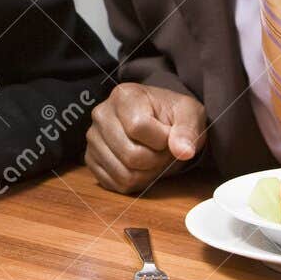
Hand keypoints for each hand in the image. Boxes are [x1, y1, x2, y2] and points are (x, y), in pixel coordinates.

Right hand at [85, 82, 205, 193]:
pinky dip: (135, 182)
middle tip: (164, 150)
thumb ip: (188, 131)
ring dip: (148, 173)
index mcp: (124, 95)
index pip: (138, 127)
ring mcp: (93, 138)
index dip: (162, 139)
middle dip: (157, 160)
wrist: (157, 120)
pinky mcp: (91, 159)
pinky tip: (141, 167)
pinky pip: (115, 184)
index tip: (169, 134)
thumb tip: (184, 152)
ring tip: (153, 157)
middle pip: (131, 155)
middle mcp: (101, 114)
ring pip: (124, 174)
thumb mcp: (189, 114)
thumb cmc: (172, 116)